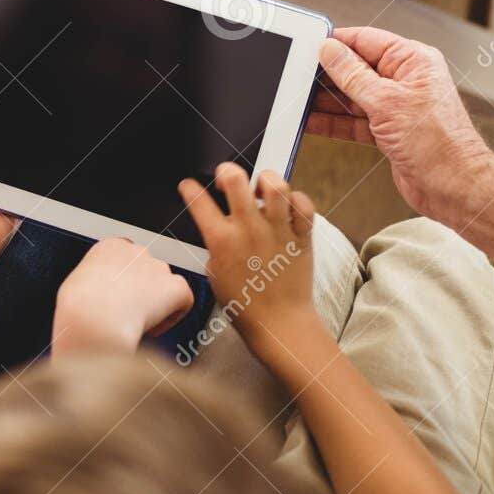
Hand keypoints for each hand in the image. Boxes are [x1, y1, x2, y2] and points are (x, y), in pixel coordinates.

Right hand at [52, 239, 194, 355]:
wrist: (92, 320)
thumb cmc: (78, 310)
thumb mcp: (75, 286)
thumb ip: (94, 283)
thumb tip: (99, 296)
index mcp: (109, 247)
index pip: (126, 259)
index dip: (125, 282)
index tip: (118, 299)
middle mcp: (136, 251)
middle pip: (148, 271)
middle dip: (142, 292)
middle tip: (129, 314)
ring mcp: (157, 267)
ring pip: (166, 285)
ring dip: (156, 303)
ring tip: (138, 323)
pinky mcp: (175, 286)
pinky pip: (184, 301)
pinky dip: (172, 316)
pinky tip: (153, 327)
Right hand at [178, 164, 315, 345]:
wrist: (279, 322)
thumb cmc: (245, 305)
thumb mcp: (215, 275)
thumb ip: (216, 247)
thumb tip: (220, 230)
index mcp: (222, 241)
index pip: (198, 202)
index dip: (189, 189)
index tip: (189, 186)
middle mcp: (249, 230)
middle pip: (235, 179)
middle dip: (226, 171)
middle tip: (227, 178)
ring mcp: (277, 230)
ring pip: (275, 185)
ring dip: (265, 181)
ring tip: (261, 189)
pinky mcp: (301, 236)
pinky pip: (304, 204)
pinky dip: (297, 200)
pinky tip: (288, 207)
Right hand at [309, 27, 493, 219]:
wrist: (453, 186)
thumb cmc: (438, 143)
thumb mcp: (386, 101)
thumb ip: (353, 75)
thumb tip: (331, 51)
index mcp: (413, 61)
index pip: (366, 40)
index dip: (337, 42)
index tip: (310, 45)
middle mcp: (406, 80)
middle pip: (356, 68)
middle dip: (327, 75)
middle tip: (299, 77)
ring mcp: (396, 107)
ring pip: (352, 97)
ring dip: (326, 101)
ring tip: (299, 101)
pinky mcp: (388, 131)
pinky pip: (354, 120)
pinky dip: (333, 122)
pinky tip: (312, 121)